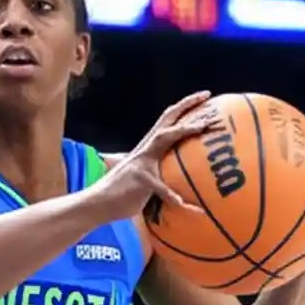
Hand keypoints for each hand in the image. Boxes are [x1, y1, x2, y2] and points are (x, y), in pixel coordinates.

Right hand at [87, 91, 217, 221]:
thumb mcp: (146, 180)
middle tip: (206, 94)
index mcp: (148, 149)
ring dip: (185, 129)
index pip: (167, 122)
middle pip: (167, 119)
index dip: (185, 108)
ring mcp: (141, 162)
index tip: (204, 97)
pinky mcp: (140, 180)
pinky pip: (164, 189)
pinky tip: (195, 210)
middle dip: (187, 105)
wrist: (97, 204)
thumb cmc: (123, 194)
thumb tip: (182, 180)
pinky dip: (179, 200)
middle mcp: (145, 149)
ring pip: (165, 138)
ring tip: (205, 126)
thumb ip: (161, 175)